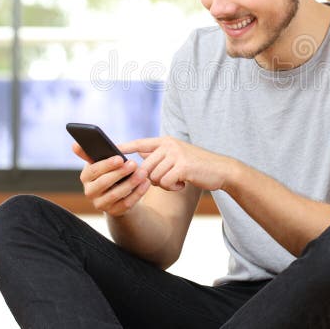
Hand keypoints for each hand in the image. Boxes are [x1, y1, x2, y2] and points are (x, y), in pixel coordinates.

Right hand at [73, 143, 150, 216]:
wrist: (118, 193)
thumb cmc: (110, 171)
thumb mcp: (101, 162)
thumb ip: (90, 153)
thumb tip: (74, 145)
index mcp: (85, 177)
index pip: (94, 170)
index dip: (107, 164)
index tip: (120, 158)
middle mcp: (90, 192)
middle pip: (104, 182)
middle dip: (120, 173)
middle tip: (134, 164)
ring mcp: (101, 204)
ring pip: (116, 194)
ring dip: (131, 183)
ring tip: (143, 173)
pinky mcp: (114, 212)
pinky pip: (127, 203)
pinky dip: (138, 193)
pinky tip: (146, 183)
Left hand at [118, 137, 233, 191]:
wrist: (221, 170)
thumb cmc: (197, 165)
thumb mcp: (177, 155)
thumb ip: (158, 154)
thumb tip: (139, 153)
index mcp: (166, 141)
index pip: (139, 143)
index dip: (124, 147)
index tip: (108, 149)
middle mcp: (169, 145)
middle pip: (145, 167)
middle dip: (152, 179)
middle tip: (168, 180)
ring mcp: (176, 154)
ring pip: (154, 177)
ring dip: (164, 184)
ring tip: (178, 180)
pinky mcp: (182, 166)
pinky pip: (165, 182)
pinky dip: (173, 187)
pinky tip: (183, 184)